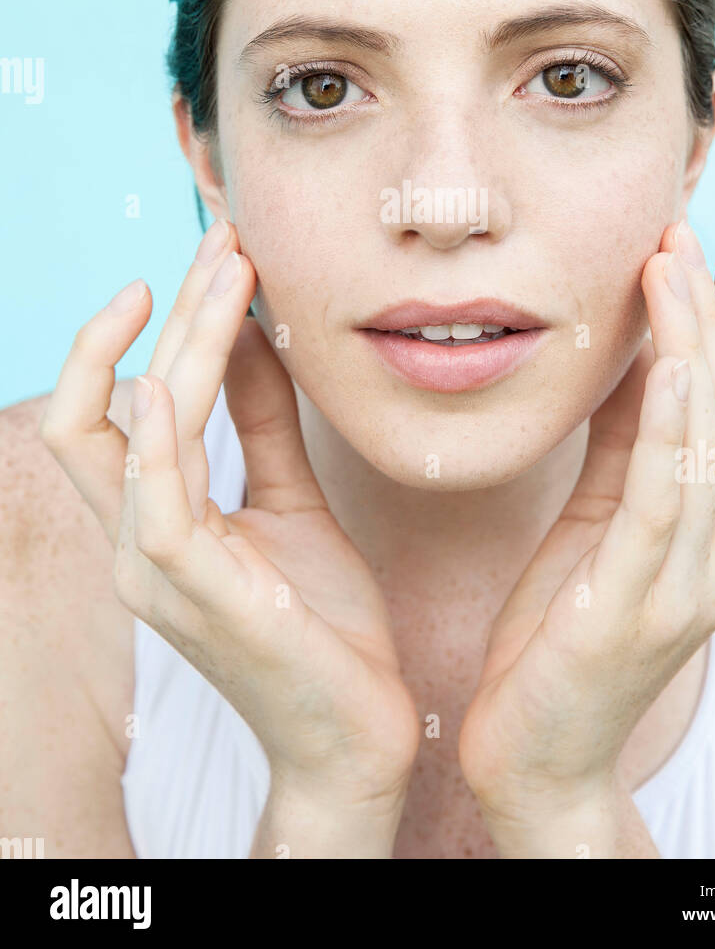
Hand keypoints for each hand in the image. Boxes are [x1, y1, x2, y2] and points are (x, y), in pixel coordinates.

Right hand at [39, 221, 419, 843]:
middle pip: (99, 406)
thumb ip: (260, 425)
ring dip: (179, 344)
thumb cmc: (323, 622)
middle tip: (226, 241)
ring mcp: (156, 572)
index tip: (218, 258)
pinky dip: (158, 433)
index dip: (148, 328)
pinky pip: (155, 502)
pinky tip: (176, 375)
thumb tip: (244, 335)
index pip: (112, 407)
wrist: (360, 728)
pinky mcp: (198, 595)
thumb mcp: (290, 499)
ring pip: (130, 433)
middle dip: (160, 313)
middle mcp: (136, 542)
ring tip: (234, 272)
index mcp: (153, 520)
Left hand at [457, 220, 714, 846]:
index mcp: (710, 538)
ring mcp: (686, 586)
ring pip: (714, 444)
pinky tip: (665, 365)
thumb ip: (625, 452)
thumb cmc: (556, 636)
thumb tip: (638, 359)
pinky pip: (664, 502)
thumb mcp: (596, 525)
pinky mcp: (634, 606)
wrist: (531, 756)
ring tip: (668, 271)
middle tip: (682, 238)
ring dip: (696, 347)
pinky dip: (672, 427)